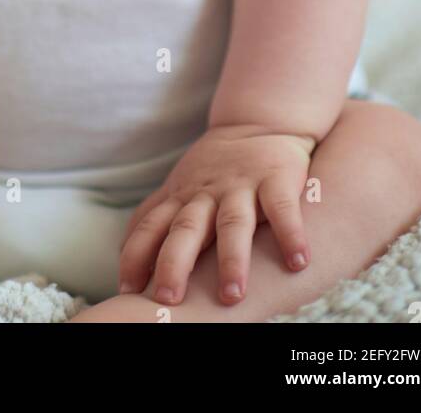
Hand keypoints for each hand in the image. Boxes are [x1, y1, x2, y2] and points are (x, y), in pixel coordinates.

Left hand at [118, 124, 316, 306]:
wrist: (260, 123)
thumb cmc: (214, 170)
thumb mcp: (179, 189)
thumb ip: (155, 219)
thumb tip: (123, 257)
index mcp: (182, 198)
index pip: (151, 225)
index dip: (136, 254)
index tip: (127, 287)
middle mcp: (207, 194)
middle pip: (185, 228)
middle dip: (174, 262)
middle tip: (168, 297)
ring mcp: (241, 187)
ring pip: (232, 224)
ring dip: (231, 259)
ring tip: (231, 295)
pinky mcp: (277, 181)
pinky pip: (283, 210)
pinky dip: (290, 234)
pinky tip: (298, 262)